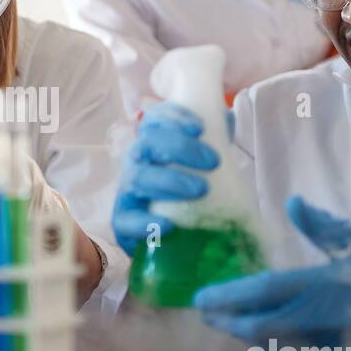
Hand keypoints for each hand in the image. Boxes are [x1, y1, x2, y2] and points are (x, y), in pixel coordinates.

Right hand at [112, 101, 226, 256]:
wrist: (172, 233)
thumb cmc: (187, 188)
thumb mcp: (203, 161)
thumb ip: (215, 137)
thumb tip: (227, 117)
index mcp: (153, 143)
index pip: (155, 120)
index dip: (174, 118)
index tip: (200, 128)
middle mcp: (137, 163)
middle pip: (148, 144)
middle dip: (180, 148)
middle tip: (214, 161)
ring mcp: (127, 191)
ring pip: (138, 178)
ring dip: (169, 181)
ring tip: (201, 189)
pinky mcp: (123, 223)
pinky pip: (125, 221)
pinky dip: (145, 222)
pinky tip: (168, 225)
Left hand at [194, 195, 350, 348]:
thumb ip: (325, 226)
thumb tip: (294, 203)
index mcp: (328, 284)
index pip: (267, 291)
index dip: (230, 296)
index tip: (202, 297)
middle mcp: (325, 317)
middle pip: (261, 325)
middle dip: (227, 320)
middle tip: (204, 312)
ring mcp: (328, 346)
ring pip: (271, 344)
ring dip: (242, 334)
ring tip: (220, 320)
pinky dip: (266, 347)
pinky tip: (251, 336)